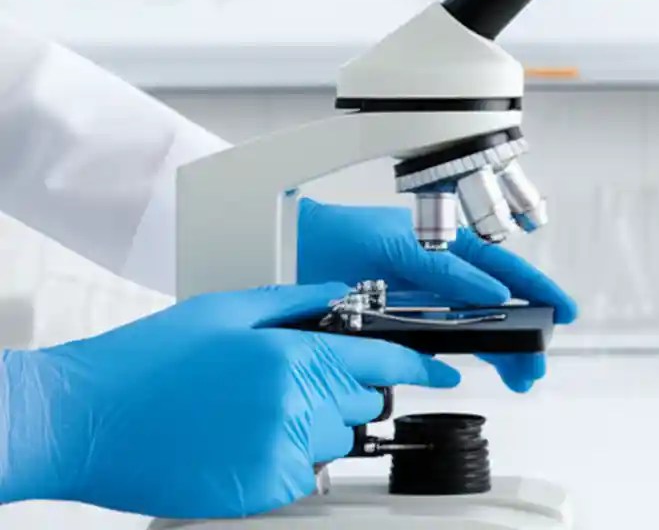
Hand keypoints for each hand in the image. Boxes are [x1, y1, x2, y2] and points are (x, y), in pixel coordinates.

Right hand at [0, 283, 459, 518]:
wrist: (85, 418)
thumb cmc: (147, 362)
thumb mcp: (225, 310)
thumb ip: (297, 301)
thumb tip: (345, 294)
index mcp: (293, 354)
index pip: (385, 363)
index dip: (422, 368)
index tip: (446, 374)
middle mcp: (296, 405)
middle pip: (363, 404)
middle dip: (344, 392)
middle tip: (293, 382)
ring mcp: (281, 453)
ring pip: (337, 442)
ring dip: (315, 428)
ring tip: (254, 412)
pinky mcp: (263, 491)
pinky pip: (306, 477)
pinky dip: (289, 461)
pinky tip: (244, 440)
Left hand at [297, 198, 575, 391]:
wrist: (298, 251)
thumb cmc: (345, 234)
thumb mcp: (399, 244)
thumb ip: (446, 269)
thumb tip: (492, 293)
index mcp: (451, 247)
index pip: (507, 270)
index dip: (539, 290)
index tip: (564, 310)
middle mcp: (445, 276)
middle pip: (501, 307)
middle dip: (524, 335)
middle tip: (536, 363)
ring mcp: (429, 301)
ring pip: (478, 328)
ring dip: (501, 352)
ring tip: (518, 376)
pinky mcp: (407, 324)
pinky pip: (447, 341)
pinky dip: (465, 357)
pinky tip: (471, 371)